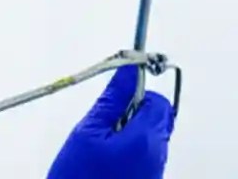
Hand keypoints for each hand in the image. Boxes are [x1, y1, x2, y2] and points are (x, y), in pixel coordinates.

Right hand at [47, 65, 174, 178]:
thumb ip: (112, 99)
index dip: (137, 93)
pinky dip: (130, 150)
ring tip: (101, 144)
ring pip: (152, 137)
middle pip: (159, 118)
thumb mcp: (88, 132)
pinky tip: (106, 160)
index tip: (116, 97)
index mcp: (146, 138)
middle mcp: (157, 156)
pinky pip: (146, 156)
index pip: (158, 101)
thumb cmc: (79, 178)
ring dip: (131, 131)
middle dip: (136, 112)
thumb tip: (128, 69)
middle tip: (105, 121)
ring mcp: (154, 173)